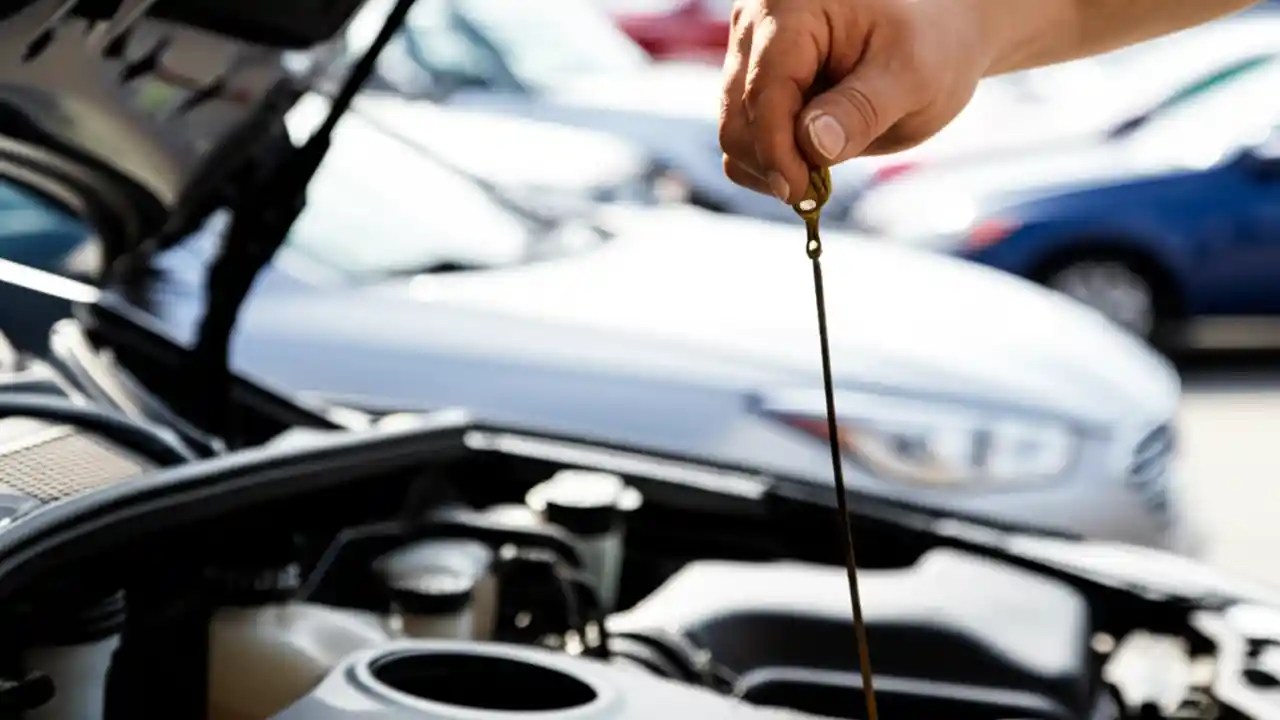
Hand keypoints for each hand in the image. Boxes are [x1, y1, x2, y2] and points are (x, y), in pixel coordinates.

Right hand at [719, 0, 998, 203]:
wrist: (935, 32)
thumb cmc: (931, 43)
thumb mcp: (912, 76)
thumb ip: (861, 111)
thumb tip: (813, 146)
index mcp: (792, 9)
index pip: (764, 91)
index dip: (776, 150)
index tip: (801, 193)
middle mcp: (756, 23)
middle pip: (737, 116)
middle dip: (773, 161)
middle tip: (818, 191)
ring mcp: (750, 52)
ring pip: (734, 131)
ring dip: (771, 164)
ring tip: (823, 171)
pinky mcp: (753, 79)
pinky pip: (743, 134)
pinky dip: (770, 159)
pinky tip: (810, 160)